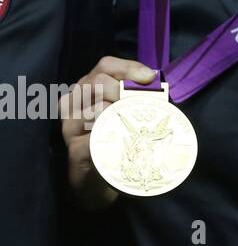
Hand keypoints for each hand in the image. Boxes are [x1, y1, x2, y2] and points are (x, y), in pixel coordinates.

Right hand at [60, 56, 156, 210]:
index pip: (105, 65)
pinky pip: (93, 136)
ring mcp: (70, 126)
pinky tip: (122, 138)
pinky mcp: (74, 149)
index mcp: (88, 88)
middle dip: (124, 90)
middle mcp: (74, 103)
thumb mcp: (126, 111)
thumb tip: (158, 83)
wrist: (99, 180)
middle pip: (97, 82)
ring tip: (133, 123)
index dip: (128, 68)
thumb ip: (138, 95)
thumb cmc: (117, 139)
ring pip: (95, 107)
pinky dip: (112, 135)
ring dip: (120, 113)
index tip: (149, 77)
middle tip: (140, 104)